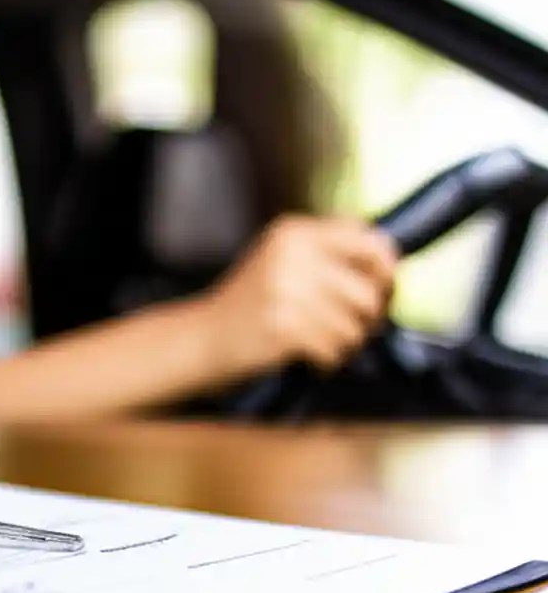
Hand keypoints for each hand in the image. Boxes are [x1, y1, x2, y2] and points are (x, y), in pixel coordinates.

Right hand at [203, 215, 398, 375]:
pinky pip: (334, 349)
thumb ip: (328, 254)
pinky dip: (327, 360)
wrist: (201, 338)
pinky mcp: (282, 326)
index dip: (385, 271)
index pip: (371, 242)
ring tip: (322, 343)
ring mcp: (285, 290)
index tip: (380, 289)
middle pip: (369, 290)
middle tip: (351, 328)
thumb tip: (390, 264)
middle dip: (369, 318)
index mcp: (294, 232)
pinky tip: (309, 357)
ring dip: (345, 343)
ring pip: (354, 325)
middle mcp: (291, 255)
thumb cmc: (248, 306)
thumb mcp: (282, 260)